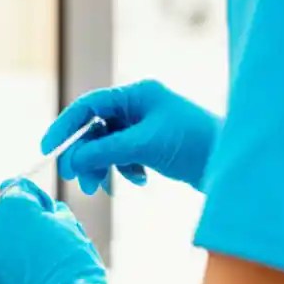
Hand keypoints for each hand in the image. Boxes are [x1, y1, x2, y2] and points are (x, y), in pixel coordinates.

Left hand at [0, 179, 142, 283]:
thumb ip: (49, 209)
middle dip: (20, 224)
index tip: (46, 213)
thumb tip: (42, 208)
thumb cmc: (73, 267)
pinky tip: (29, 283)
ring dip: (12, 248)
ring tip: (39, 266)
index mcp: (12, 207)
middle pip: (4, 216)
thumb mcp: (70, 226)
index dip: (36, 200)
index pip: (19, 190)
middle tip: (46, 243)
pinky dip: (8, 272)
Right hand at [43, 79, 219, 192]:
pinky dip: (124, 170)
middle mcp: (140, 105)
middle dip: (85, 155)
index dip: (66, 126)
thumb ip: (105, 150)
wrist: (233, 165)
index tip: (49, 149)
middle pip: (96, 128)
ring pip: (108, 145)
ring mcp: (147, 125)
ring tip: (101, 189)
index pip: (89, 106)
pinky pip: (125, 155)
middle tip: (78, 180)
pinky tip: (139, 180)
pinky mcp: (154, 144)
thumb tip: (72, 159)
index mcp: (137, 94)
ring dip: (102, 166)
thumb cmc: (194, 145)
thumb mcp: (144, 146)